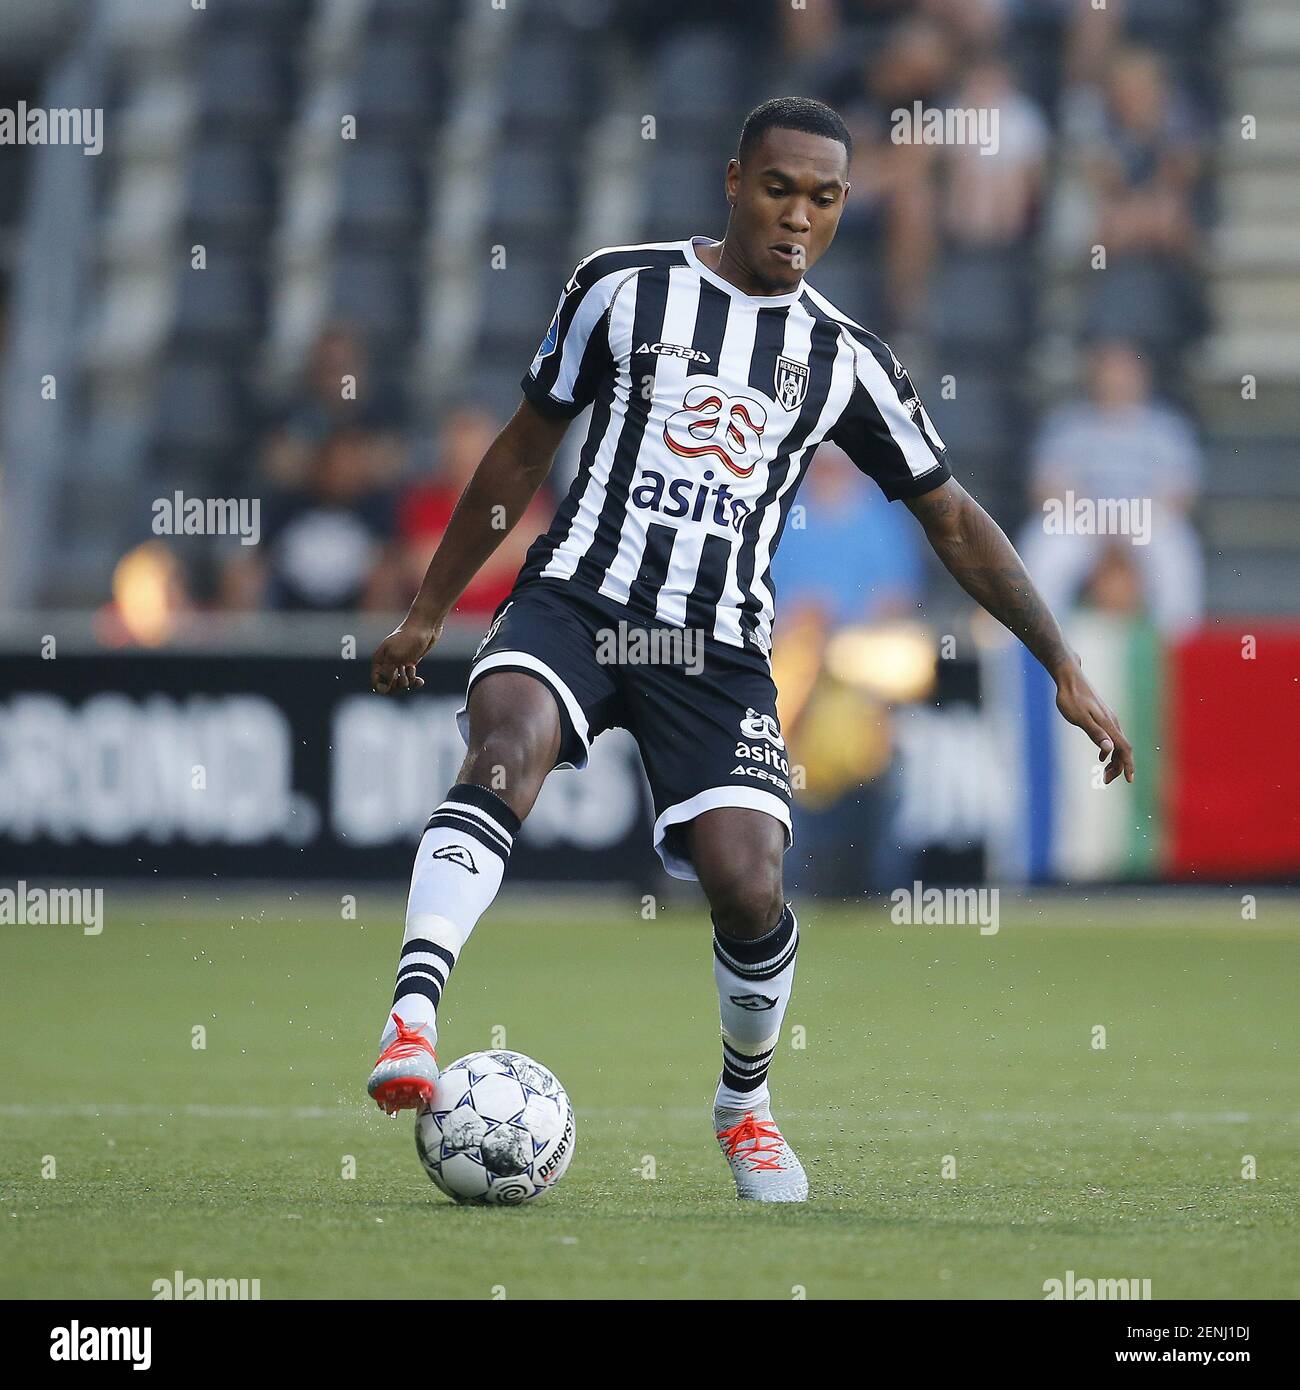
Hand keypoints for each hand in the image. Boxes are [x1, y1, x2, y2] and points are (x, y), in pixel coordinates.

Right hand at [370, 620, 439, 694]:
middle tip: (405, 679)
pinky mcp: (410, 662)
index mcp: (379, 660)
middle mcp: (387, 662)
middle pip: (388, 684)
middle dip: (397, 685)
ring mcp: (399, 663)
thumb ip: (386, 674)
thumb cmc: (408, 639)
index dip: (385, 687)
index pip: (376, 682)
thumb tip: (381, 689)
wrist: (425, 626)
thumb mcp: (395, 657)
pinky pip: (409, 678)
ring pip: (400, 682)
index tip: (395, 684)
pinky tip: (420, 680)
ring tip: (412, 675)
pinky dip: (414, 680)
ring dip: (407, 683)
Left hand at [1053, 659, 1134, 784]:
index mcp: (1109, 725)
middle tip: (1104, 781)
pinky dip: (1109, 750)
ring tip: (1103, 773)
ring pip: (1117, 744)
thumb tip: (1109, 750)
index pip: (1124, 749)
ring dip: (1113, 760)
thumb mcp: (1080, 718)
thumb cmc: (1071, 698)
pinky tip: (1101, 756)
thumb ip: (1095, 733)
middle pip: (1122, 749)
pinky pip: (1112, 737)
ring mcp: (1109, 719)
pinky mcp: (1103, 716)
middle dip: (1118, 767)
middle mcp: (1112, 722)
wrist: (1070, 678)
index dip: (1127, 765)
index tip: (1129, 780)